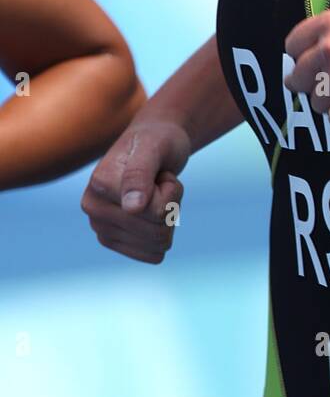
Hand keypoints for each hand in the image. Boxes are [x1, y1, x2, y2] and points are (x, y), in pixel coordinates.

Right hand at [80, 119, 190, 263]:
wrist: (154, 144)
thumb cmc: (157, 141)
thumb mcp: (154, 147)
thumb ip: (140, 173)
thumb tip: (131, 208)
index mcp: (99, 185)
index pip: (154, 211)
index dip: (169, 190)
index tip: (158, 170)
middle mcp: (93, 209)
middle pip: (157, 231)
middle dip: (170, 204)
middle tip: (160, 182)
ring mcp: (101, 228)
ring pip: (158, 243)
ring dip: (169, 215)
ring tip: (157, 192)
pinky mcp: (113, 241)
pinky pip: (154, 254)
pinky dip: (164, 231)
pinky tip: (153, 210)